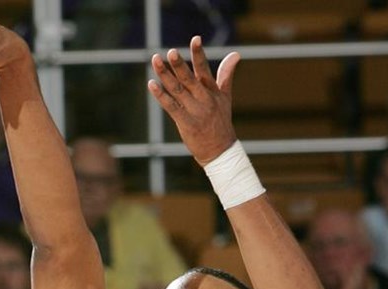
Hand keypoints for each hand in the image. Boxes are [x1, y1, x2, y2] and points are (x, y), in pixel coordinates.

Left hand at [148, 37, 238, 165]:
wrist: (220, 150)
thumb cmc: (221, 121)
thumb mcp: (225, 97)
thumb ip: (226, 74)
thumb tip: (236, 54)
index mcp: (212, 91)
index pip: (205, 69)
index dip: (199, 54)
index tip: (195, 39)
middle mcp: (203, 99)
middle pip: (189, 79)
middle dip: (179, 65)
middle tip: (170, 51)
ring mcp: (194, 111)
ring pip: (177, 90)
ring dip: (165, 75)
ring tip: (155, 60)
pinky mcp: (185, 123)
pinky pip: (171, 107)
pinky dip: (161, 95)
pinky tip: (152, 84)